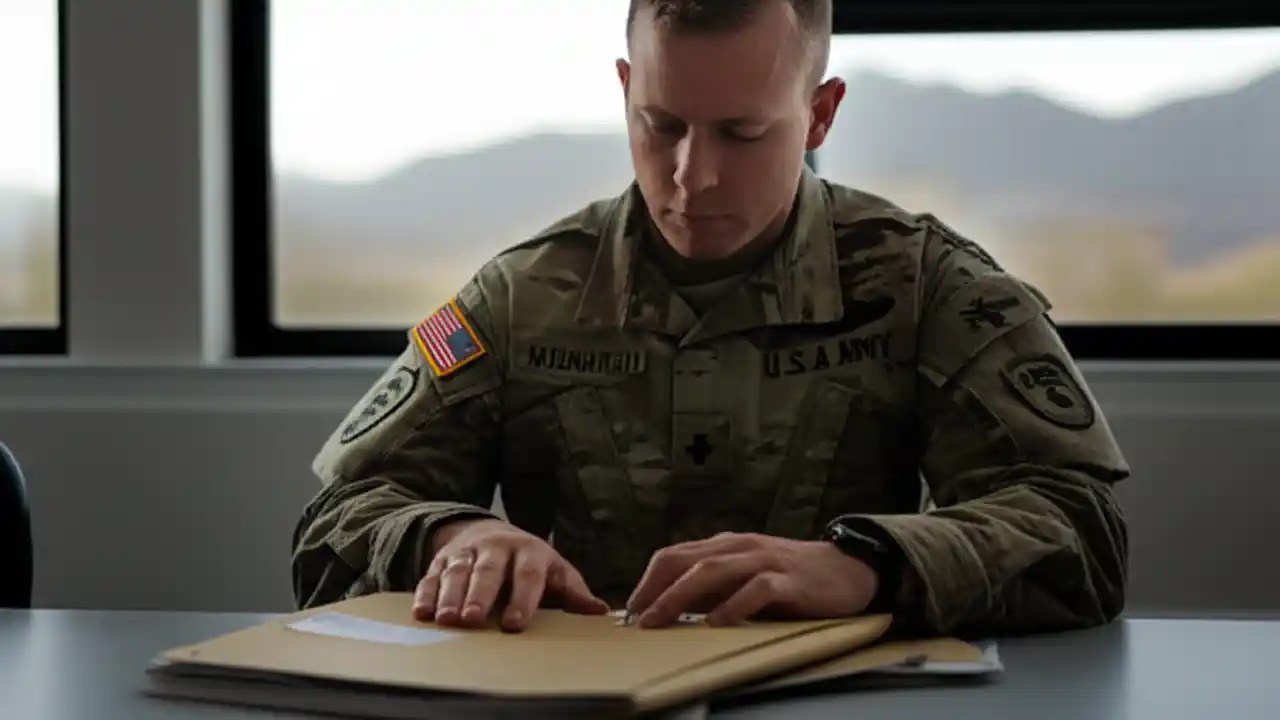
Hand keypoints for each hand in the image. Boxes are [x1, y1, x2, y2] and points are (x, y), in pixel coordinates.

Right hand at [412, 518, 608, 631]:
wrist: (490, 532)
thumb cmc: (530, 563)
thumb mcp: (555, 572)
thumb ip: (573, 593)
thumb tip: (601, 612)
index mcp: (529, 552)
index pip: (527, 574)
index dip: (522, 598)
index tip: (514, 623)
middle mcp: (496, 549)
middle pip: (487, 571)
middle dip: (479, 595)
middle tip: (471, 620)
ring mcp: (467, 553)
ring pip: (457, 572)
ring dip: (450, 596)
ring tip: (446, 620)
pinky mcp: (442, 561)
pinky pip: (431, 576)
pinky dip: (426, 593)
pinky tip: (422, 613)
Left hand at [626, 532, 878, 627]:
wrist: (847, 568)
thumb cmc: (791, 577)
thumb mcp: (745, 577)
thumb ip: (714, 587)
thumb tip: (673, 609)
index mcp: (725, 546)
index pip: (674, 555)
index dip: (648, 581)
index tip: (631, 610)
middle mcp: (739, 547)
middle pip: (685, 561)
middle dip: (655, 590)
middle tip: (637, 619)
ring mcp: (763, 560)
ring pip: (712, 571)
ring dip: (680, 597)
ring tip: (660, 620)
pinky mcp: (788, 579)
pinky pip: (756, 589)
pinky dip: (734, 605)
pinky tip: (717, 623)